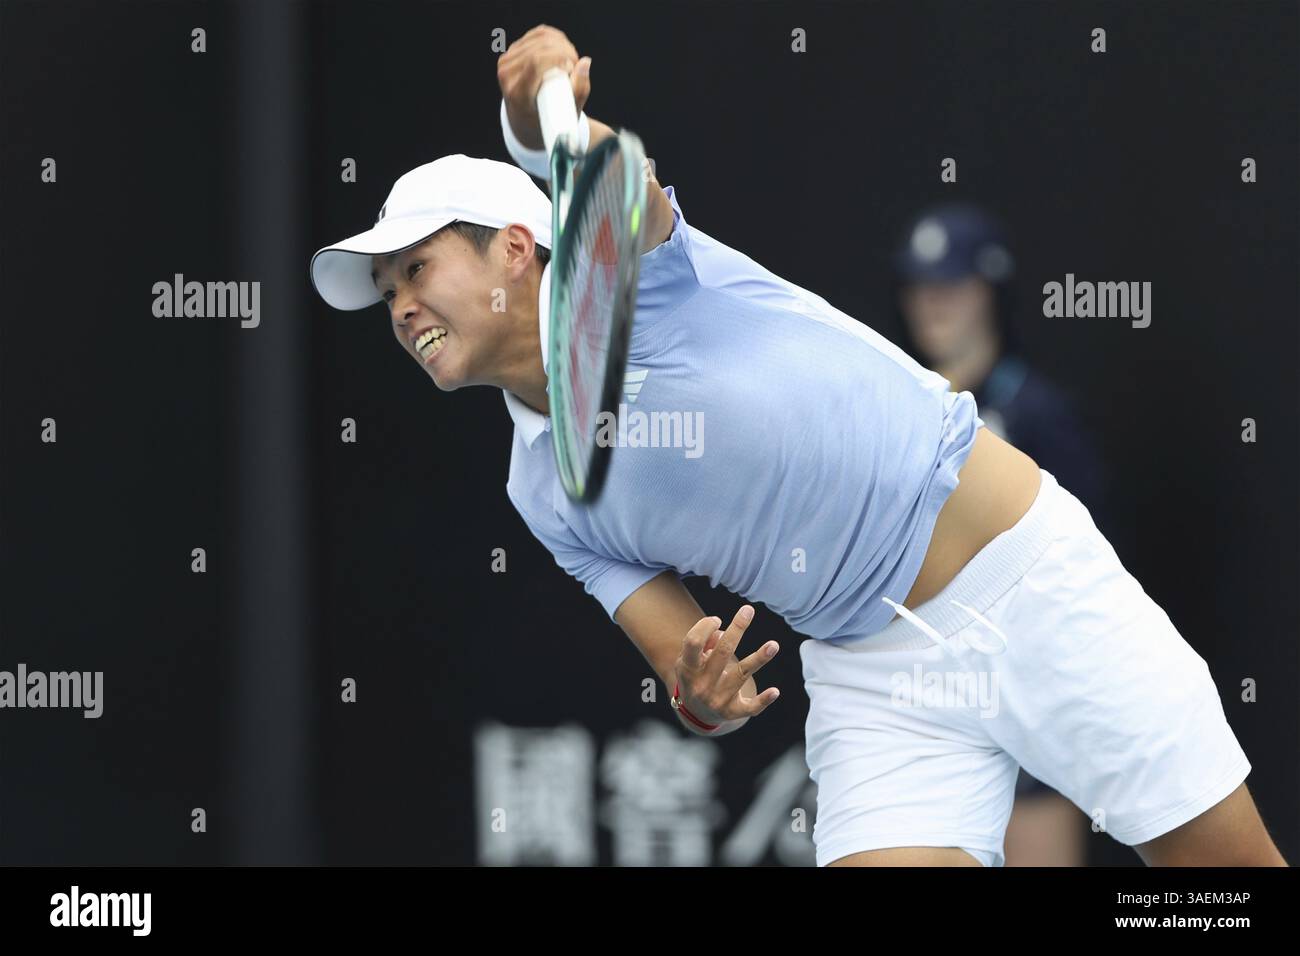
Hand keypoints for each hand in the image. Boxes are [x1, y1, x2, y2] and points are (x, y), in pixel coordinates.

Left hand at [497, 24, 591, 150]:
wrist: (525, 121)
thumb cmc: (548, 120)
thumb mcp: (567, 114)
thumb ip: (579, 90)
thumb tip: (585, 62)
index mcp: (517, 95)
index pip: (535, 63)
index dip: (558, 57)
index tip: (573, 66)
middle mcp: (507, 76)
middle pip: (540, 48)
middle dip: (564, 50)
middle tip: (575, 65)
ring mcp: (506, 62)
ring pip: (540, 37)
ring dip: (562, 44)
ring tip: (570, 60)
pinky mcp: (512, 52)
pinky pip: (538, 34)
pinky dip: (555, 38)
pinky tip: (563, 49)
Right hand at [673, 605, 780, 724]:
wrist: (695, 714)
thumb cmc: (696, 675)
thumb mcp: (690, 660)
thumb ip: (704, 643)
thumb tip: (723, 634)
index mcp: (688, 668)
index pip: (694, 642)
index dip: (705, 626)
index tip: (717, 619)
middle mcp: (702, 684)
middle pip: (722, 652)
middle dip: (736, 629)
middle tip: (748, 610)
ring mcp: (717, 699)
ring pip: (741, 675)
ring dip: (758, 659)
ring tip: (774, 645)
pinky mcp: (732, 712)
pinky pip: (750, 707)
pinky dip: (763, 700)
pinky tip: (775, 691)